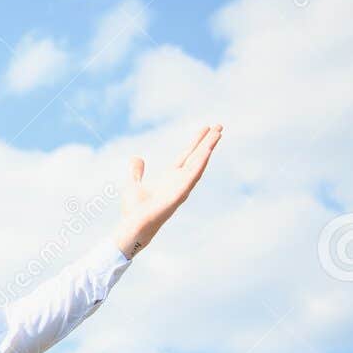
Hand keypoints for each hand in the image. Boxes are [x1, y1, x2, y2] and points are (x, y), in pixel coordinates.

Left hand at [116, 124, 222, 258]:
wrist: (133, 227)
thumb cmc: (134, 211)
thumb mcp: (133, 184)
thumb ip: (136, 171)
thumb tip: (136, 158)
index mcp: (170, 177)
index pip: (187, 155)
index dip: (196, 142)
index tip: (206, 128)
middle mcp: (179, 180)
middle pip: (196, 157)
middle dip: (207, 142)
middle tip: (219, 125)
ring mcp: (181, 187)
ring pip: (198, 164)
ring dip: (208, 149)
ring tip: (217, 134)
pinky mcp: (179, 194)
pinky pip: (193, 176)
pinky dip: (200, 163)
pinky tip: (207, 151)